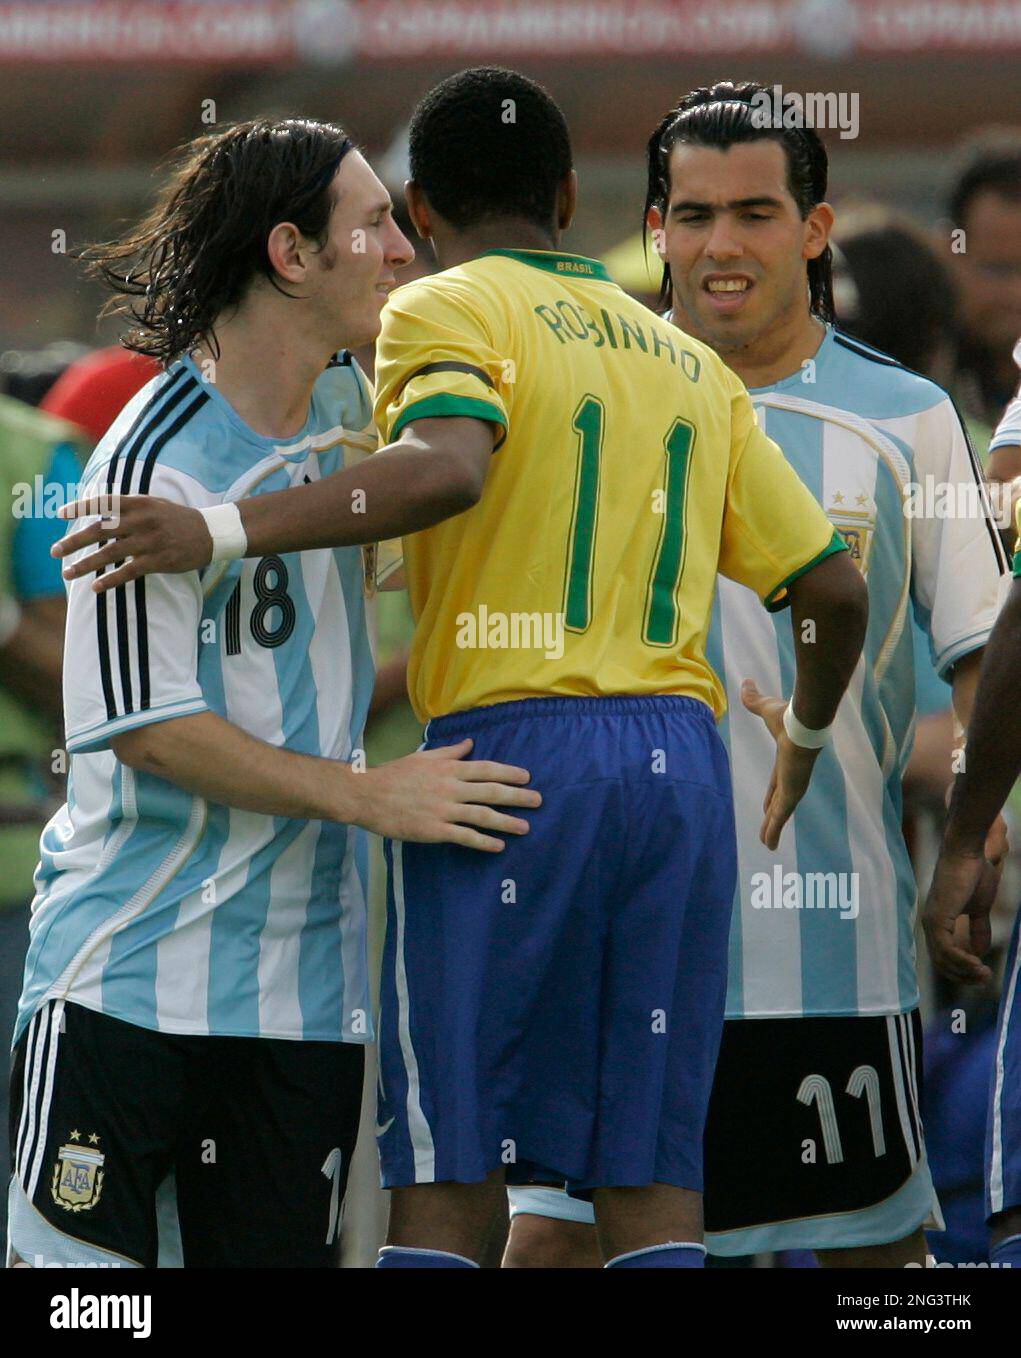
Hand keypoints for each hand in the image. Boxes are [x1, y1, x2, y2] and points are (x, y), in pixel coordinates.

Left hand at [53, 494, 213, 590]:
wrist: (211, 533)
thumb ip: (129, 506)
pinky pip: (129, 571)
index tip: (60, 514)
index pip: (104, 503)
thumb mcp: (154, 504)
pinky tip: (95, 586)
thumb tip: (100, 509)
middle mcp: (142, 520)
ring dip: (86, 564)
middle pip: (100, 530)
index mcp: (139, 503)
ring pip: (110, 552)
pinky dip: (110, 579)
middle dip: (74, 541)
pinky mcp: (159, 560)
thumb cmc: (178, 519)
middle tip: (55, 551)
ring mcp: (150, 541)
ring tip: (67, 573)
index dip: (81, 507)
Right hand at [354, 738, 541, 851]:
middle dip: (518, 796)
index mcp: (448, 769)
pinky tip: (499, 846)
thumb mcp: (423, 757)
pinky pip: (465, 836)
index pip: (486, 768)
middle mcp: (450, 788)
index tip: (527, 777)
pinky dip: (483, 842)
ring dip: (507, 822)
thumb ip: (449, 752)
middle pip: (491, 792)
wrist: (367, 796)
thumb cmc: (394, 775)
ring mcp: (444, 810)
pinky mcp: (434, 830)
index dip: (509, 772)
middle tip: (538, 801)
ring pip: (483, 816)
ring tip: (526, 827)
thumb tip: (470, 743)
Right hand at [741, 679, 820, 849]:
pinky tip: (769, 844)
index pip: (778, 782)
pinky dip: (775, 831)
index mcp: (787, 760)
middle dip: (774, 815)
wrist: (803, 723)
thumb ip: (753, 699)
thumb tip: (745, 682)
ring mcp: (793, 787)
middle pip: (780, 801)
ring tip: (768, 844)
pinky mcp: (791, 794)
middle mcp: (792, 777)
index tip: (768, 804)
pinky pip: (780, 817)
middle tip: (769, 828)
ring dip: (774, 829)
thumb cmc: (787, 716)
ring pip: (780, 814)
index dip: (773, 793)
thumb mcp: (764, 709)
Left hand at [922, 846, 994, 982]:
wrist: (967, 854)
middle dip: (964, 975)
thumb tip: (980, 951)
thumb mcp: (980, 910)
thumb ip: (978, 929)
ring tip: (984, 973)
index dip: (962, 970)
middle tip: (986, 979)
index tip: (983, 975)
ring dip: (965, 970)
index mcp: (938, 923)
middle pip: (941, 963)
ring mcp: (931, 922)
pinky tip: (977, 962)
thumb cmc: (973, 875)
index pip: (944, 957)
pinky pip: (946, 948)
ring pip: (943, 959)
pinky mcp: (937, 918)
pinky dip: (961, 959)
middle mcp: (930, 924)